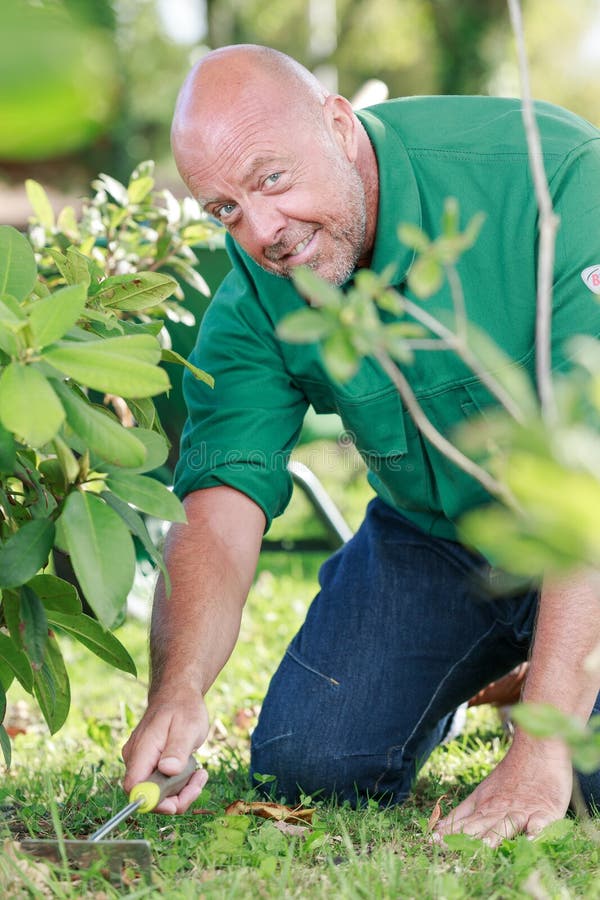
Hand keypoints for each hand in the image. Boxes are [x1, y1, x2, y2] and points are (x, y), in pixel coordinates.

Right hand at [122, 690, 209, 813]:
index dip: (153, 802)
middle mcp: (135, 758)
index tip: (177, 803)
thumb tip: (167, 770)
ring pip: (157, 792)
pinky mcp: (149, 764)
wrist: (179, 694)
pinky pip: (162, 784)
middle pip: (148, 795)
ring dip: (181, 790)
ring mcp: (141, 761)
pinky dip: (179, 783)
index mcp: (141, 749)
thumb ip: (177, 749)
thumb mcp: (187, 726)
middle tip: (199, 781)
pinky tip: (194, 770)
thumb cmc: (184, 708)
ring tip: (200, 772)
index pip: (135, 788)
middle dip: (175, 797)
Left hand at [433, 735, 572, 846]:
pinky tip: (532, 836)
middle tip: (456, 849)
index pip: (464, 823)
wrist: (536, 750)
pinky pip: (541, 821)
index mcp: (484, 807)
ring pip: (508, 824)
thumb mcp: (481, 793)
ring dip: (498, 835)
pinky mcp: (546, 811)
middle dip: (470, 839)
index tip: (434, 843)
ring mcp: (522, 810)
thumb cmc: (508, 777)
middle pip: (483, 826)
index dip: (450, 833)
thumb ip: (462, 814)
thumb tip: (437, 829)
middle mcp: (500, 810)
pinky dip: (537, 829)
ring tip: (487, 846)